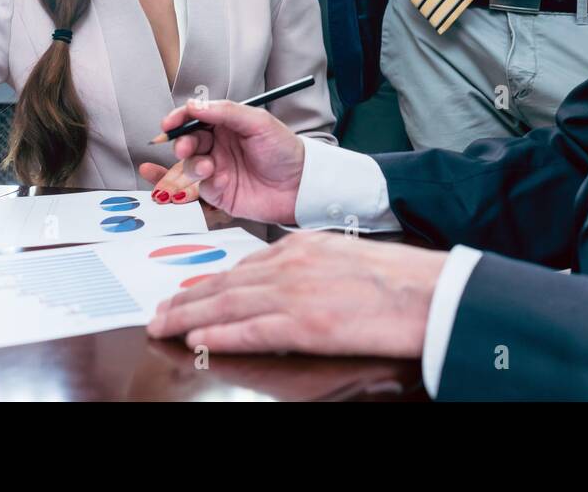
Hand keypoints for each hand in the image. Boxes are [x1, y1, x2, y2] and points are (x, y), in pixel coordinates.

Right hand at [143, 100, 305, 222]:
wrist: (301, 185)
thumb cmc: (285, 150)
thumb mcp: (258, 122)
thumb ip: (226, 111)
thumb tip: (194, 105)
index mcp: (226, 124)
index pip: (195, 118)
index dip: (179, 119)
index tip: (169, 123)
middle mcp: (219, 146)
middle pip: (187, 141)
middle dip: (181, 144)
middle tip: (184, 147)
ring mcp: (218, 169)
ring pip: (190, 165)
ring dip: (194, 165)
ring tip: (209, 167)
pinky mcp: (219, 193)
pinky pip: (202, 187)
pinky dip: (208, 183)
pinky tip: (223, 180)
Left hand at [147, 232, 446, 357]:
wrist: (429, 292)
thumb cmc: (398, 279)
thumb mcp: (344, 259)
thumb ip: (310, 267)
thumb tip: (286, 285)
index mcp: (303, 247)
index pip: (244, 265)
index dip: (209, 280)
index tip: (187, 290)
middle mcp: (292, 265)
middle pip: (226, 283)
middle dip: (186, 298)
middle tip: (158, 312)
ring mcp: (295, 293)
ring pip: (228, 305)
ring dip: (190, 316)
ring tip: (163, 326)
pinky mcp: (305, 324)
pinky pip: (252, 331)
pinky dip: (221, 336)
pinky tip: (198, 341)